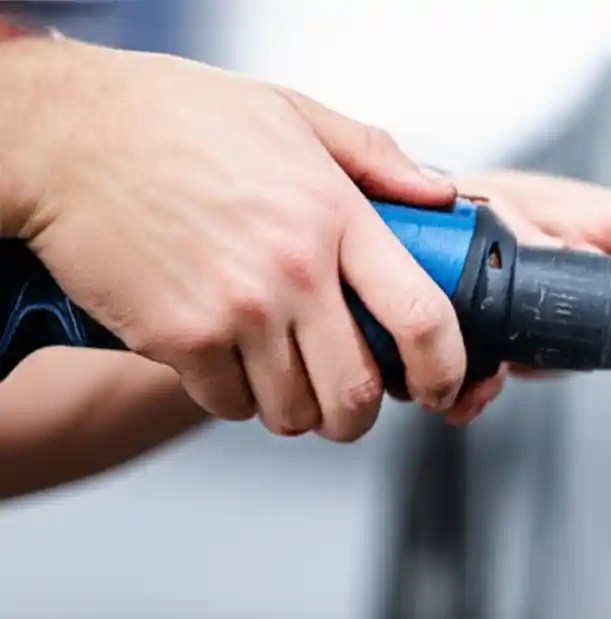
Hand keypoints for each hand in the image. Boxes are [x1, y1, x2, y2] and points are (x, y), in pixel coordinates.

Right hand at [0, 37, 463, 440]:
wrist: (69, 135)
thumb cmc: (177, 120)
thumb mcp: (293, 114)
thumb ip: (377, 158)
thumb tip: (439, 195)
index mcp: (336, 217)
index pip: (421, 317)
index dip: (443, 369)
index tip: (440, 384)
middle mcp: (294, 273)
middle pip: (355, 393)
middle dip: (360, 415)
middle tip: (350, 403)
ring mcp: (236, 312)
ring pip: (292, 411)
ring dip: (296, 408)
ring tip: (283, 374)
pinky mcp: (179, 339)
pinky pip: (229, 404)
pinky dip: (236, 398)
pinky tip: (227, 358)